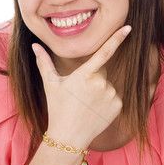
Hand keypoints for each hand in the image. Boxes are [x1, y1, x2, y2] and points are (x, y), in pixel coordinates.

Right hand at [32, 25, 130, 148]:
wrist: (68, 136)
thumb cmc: (57, 108)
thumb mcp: (50, 84)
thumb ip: (44, 62)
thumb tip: (35, 45)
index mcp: (84, 75)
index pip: (104, 52)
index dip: (117, 39)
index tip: (129, 28)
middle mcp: (100, 83)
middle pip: (102, 72)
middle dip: (93, 78)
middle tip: (80, 93)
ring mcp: (111, 95)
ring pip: (108, 85)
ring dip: (100, 90)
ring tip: (87, 104)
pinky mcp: (118, 105)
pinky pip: (115, 97)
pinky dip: (107, 101)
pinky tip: (95, 110)